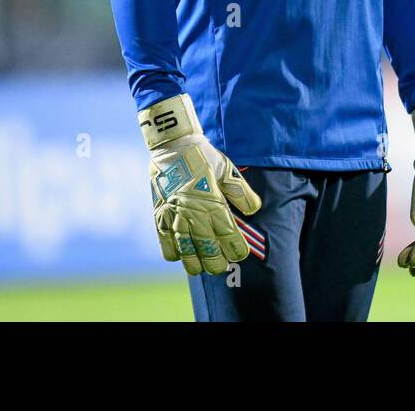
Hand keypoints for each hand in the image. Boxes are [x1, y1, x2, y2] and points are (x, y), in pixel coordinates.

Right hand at [139, 94, 260, 274]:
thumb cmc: (204, 156)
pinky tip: (179, 256)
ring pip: (185, 248)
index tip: (241, 255)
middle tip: (221, 268)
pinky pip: (164, 240)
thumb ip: (241, 192)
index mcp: (212, 200)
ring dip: (193, 262)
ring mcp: (175, 214)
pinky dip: (172, 251)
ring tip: (200, 269)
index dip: (235, 248)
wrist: (173, 144)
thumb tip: (254, 210)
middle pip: (207, 247)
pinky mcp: (160, 213)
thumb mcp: (227, 169)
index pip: (228, 233)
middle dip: (215, 261)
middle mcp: (193, 211)